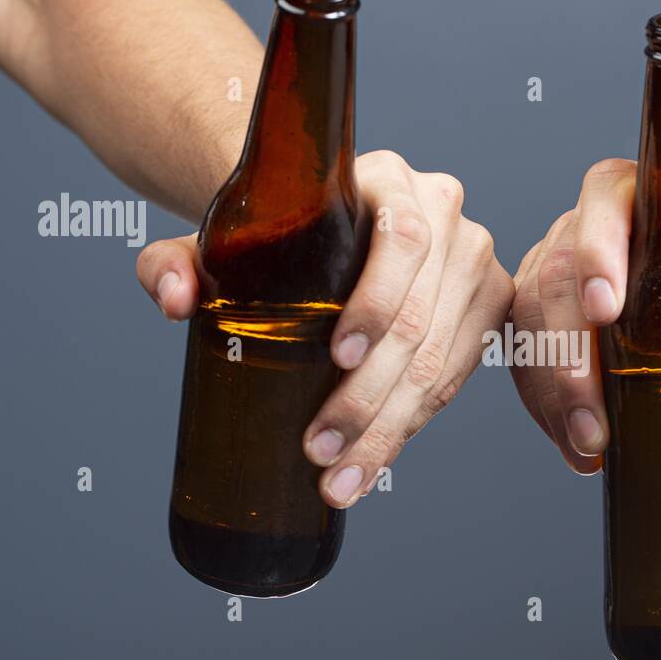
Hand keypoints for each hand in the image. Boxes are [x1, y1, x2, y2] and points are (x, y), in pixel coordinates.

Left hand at [137, 149, 513, 506]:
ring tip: (341, 477)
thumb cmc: (272, 234)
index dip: (377, 301)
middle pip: (419, 317)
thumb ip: (173, 259)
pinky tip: (373, 462)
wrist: (324, 228)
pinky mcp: (488, 306)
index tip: (338, 357)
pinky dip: (413, 425)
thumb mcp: (216, 240)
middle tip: (320, 449)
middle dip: (370, 396)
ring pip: (439, 360)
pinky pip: (455, 377)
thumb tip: (172, 298)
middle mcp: (445, 214)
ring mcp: (474, 262)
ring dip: (390, 428)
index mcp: (389, 181)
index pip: (402, 238)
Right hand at [510, 158, 660, 473]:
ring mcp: (551, 267)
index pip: (603, 208)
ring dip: (552, 393)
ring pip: (529, 322)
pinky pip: (524, 354)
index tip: (606, 309)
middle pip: (555, 280)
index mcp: (637, 195)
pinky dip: (546, 405)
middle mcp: (580, 225)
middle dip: (569, 359)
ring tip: (590, 449)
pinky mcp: (537, 312)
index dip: (596, 254)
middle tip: (595, 422)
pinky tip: (576, 445)